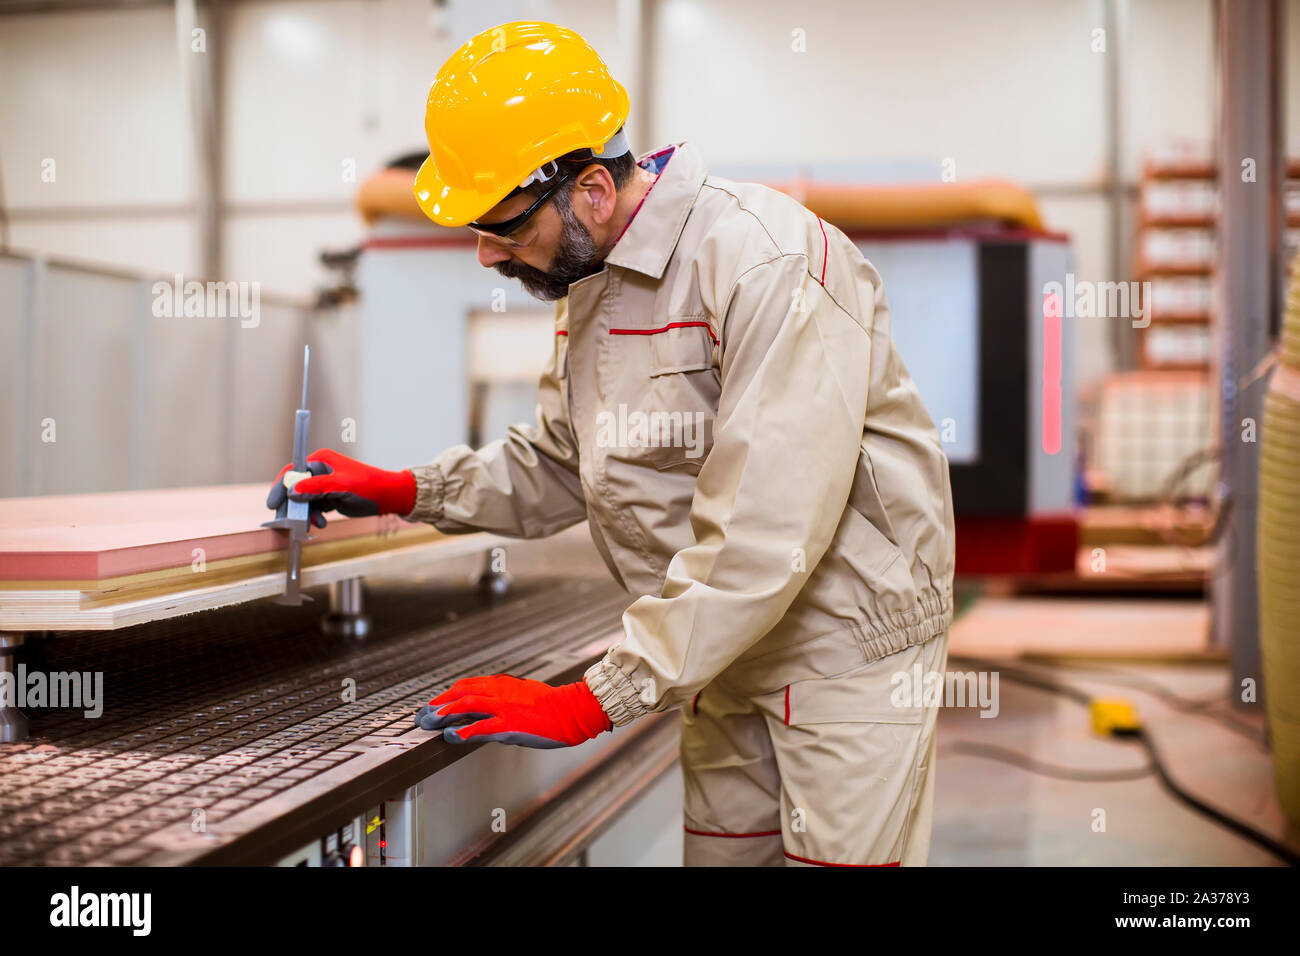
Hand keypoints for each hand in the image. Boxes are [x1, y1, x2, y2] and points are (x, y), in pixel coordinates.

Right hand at [265, 448, 416, 527]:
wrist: (387, 497)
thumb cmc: (368, 486)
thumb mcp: (341, 486)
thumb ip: (316, 488)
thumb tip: (292, 491)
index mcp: (320, 460)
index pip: (292, 471)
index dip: (280, 487)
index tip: (273, 504)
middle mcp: (319, 471)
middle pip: (294, 488)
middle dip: (292, 505)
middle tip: (287, 521)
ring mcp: (323, 485)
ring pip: (303, 501)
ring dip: (305, 514)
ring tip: (314, 524)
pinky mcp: (329, 497)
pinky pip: (313, 508)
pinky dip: (314, 516)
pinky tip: (321, 524)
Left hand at [414, 675, 611, 748]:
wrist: (573, 710)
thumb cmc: (552, 706)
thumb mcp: (524, 696)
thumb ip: (504, 701)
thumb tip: (487, 715)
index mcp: (503, 684)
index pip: (467, 686)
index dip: (447, 695)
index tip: (434, 704)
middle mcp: (500, 692)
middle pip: (460, 693)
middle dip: (438, 704)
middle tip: (423, 715)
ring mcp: (504, 707)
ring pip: (465, 706)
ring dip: (444, 714)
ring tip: (429, 724)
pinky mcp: (510, 724)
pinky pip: (480, 728)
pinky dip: (462, 732)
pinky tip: (451, 737)